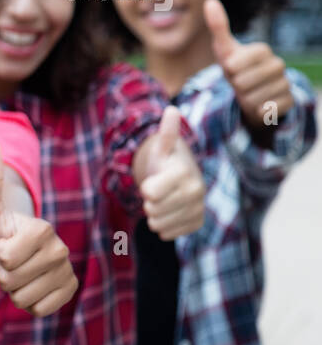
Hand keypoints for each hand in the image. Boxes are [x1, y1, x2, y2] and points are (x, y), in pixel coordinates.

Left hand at [0, 140, 76, 316]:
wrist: (8, 249)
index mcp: (42, 229)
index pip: (7, 258)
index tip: (3, 245)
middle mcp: (60, 249)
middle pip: (14, 281)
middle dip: (3, 276)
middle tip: (8, 262)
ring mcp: (66, 270)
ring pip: (25, 299)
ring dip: (14, 290)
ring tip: (18, 272)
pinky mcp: (69, 289)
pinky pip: (40, 310)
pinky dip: (29, 303)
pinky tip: (30, 286)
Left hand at [139, 106, 205, 239]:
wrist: (182, 177)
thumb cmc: (166, 161)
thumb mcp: (162, 147)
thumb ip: (165, 132)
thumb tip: (171, 109)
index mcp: (184, 174)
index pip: (149, 193)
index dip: (146, 187)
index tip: (155, 178)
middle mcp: (196, 193)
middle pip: (152, 211)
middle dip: (149, 202)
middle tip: (159, 190)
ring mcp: (198, 210)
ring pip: (157, 225)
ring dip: (154, 214)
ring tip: (164, 199)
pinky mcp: (196, 224)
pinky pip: (166, 234)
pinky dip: (163, 225)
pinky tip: (170, 211)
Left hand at [205, 0, 293, 126]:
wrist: (250, 92)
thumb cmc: (235, 68)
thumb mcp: (224, 50)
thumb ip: (218, 27)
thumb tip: (209, 1)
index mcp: (263, 50)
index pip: (236, 64)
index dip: (229, 70)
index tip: (231, 68)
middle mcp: (279, 65)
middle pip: (243, 83)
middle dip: (234, 86)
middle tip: (239, 83)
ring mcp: (285, 83)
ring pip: (252, 98)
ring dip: (243, 99)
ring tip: (247, 93)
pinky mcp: (288, 102)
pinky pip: (264, 110)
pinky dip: (256, 111)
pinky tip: (258, 104)